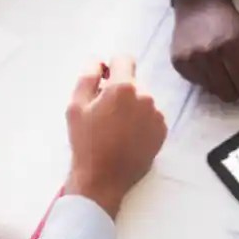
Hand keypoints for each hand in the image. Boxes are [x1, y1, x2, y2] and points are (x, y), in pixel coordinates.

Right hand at [63, 57, 167, 216]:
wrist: (102, 179)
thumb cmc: (85, 142)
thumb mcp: (75, 105)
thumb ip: (87, 76)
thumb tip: (98, 60)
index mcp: (124, 88)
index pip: (124, 59)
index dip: (111, 66)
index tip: (103, 80)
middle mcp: (146, 97)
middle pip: (132, 82)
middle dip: (119, 91)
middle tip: (104, 112)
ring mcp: (157, 115)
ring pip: (142, 100)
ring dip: (131, 106)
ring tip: (115, 128)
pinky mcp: (162, 131)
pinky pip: (151, 116)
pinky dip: (141, 121)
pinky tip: (127, 137)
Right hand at [171, 0, 238, 102]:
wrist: (199, 6)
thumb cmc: (230, 24)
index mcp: (231, 46)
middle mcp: (208, 54)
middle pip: (229, 94)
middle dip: (238, 89)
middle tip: (238, 76)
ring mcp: (191, 59)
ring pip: (213, 92)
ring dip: (222, 84)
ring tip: (222, 67)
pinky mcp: (178, 63)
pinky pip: (198, 85)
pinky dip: (207, 79)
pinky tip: (208, 64)